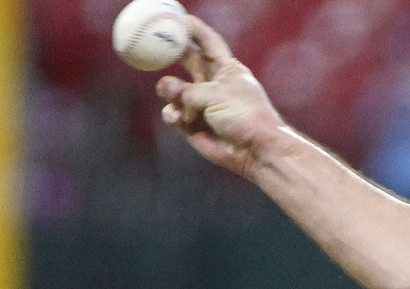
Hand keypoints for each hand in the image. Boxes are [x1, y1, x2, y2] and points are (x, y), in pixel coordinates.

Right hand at [155, 17, 287, 177]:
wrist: (256, 151)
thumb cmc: (244, 117)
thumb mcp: (216, 94)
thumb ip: (187, 89)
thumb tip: (168, 92)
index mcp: (227, 69)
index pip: (208, 43)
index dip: (194, 29)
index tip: (178, 17)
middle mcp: (214, 84)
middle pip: (187, 60)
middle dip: (170, 52)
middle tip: (153, 44)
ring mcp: (203, 104)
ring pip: (173, 89)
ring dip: (170, 92)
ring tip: (174, 96)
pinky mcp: (194, 124)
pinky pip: (173, 113)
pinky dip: (173, 114)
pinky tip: (179, 119)